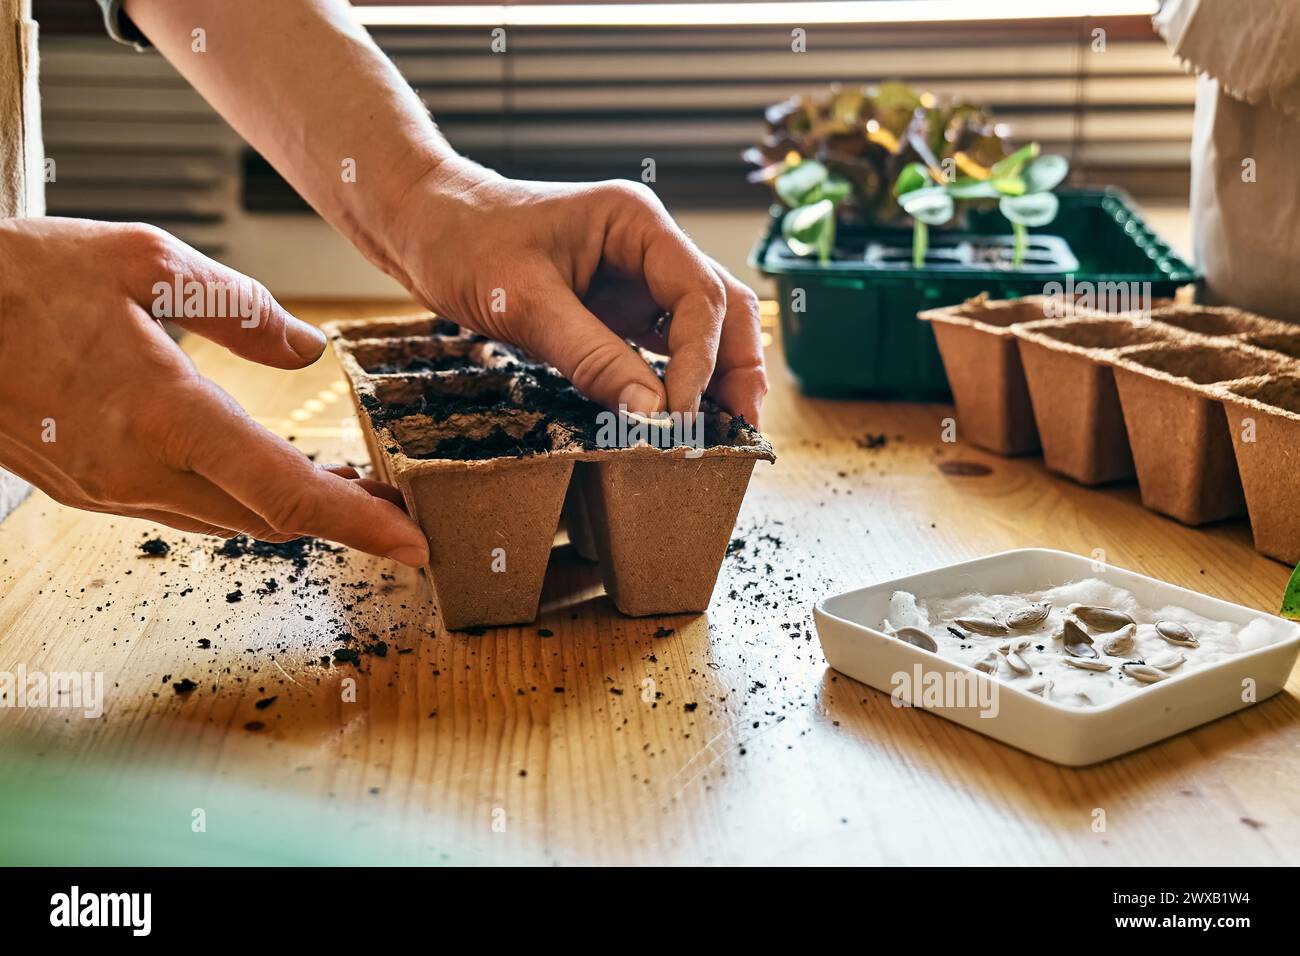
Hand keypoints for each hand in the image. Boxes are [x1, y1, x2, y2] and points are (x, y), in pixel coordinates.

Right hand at [0, 217, 428, 564]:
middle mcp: (140, 470)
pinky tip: (263, 474)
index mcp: (164, 414)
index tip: (414, 544)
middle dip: (340, 519)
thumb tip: (308, 349)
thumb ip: (239, 309)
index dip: (359, 524)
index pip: (285, 490)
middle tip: (394, 504)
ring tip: (345, 487)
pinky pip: (185, 510)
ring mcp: (112, 492)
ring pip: (228, 521)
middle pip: (269, 519)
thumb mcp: (146, 263)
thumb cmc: (24, 278)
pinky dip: (239, 501)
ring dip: (291, 511)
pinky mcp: (91, 493)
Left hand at [394, 158, 768, 423]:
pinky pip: (662, 345)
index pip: (700, 294)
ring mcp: (634, 278)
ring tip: (724, 431)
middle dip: (736, 367)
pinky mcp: (614, 308)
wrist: (421, 225)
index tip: (678, 415)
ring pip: (702, 328)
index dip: (701, 359)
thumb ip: (591, 356)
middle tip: (741, 428)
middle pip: (722, 307)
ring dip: (716, 376)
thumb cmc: (464, 241)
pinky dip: (677, 380)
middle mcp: (648, 247)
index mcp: (637, 223)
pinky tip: (679, 417)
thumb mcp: (524, 303)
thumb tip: (652, 416)